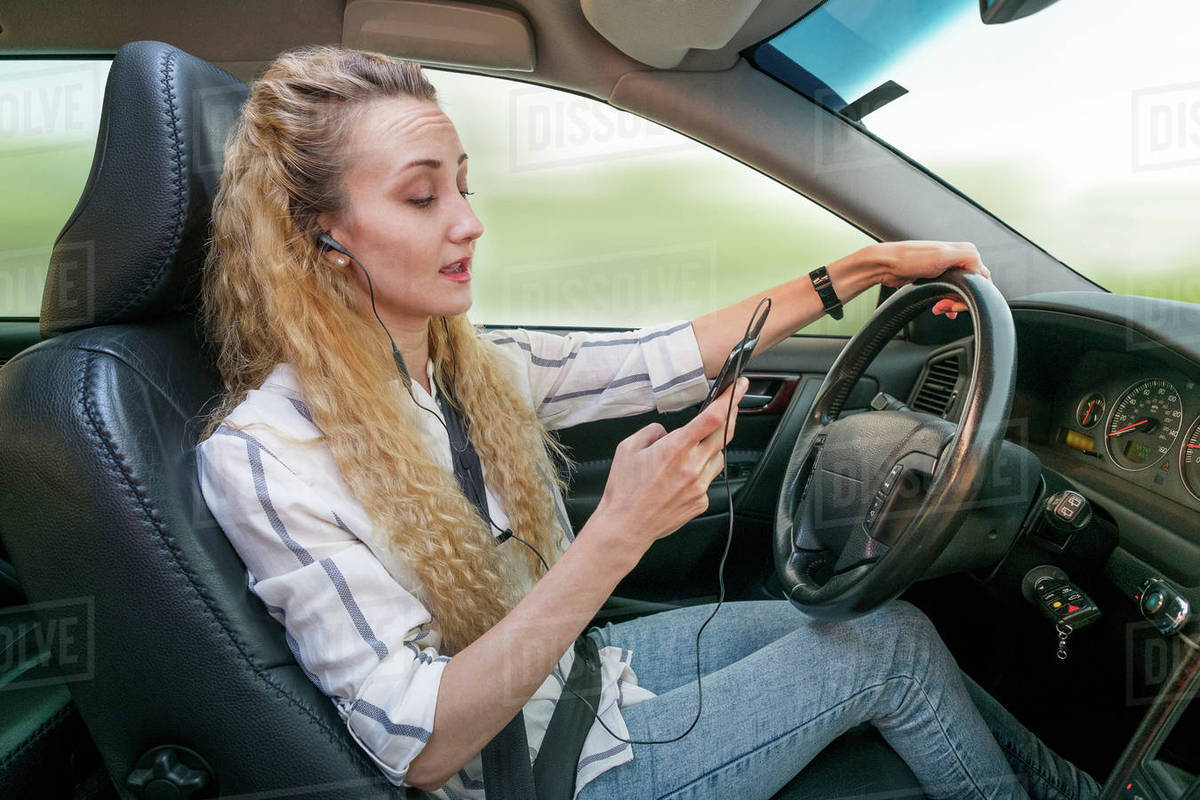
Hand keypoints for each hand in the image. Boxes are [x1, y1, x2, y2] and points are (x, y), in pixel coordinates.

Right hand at [594, 377, 748, 562]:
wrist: (626, 526)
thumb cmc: (624, 490)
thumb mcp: (628, 448)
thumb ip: (652, 431)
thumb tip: (668, 432)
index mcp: (675, 448)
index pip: (712, 417)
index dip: (730, 398)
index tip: (739, 386)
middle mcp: (692, 466)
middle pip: (725, 434)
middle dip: (732, 415)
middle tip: (733, 405)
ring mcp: (699, 486)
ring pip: (718, 458)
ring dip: (712, 448)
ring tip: (693, 451)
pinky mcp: (701, 501)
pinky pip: (708, 479)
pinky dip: (700, 473)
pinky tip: (682, 478)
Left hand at [870, 240, 991, 319]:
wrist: (885, 265)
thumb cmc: (908, 258)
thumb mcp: (942, 255)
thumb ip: (968, 258)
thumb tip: (983, 271)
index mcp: (964, 251)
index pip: (982, 277)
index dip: (973, 293)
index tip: (958, 301)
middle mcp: (957, 259)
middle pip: (972, 287)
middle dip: (960, 300)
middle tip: (945, 306)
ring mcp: (947, 269)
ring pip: (960, 293)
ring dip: (952, 303)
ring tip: (940, 308)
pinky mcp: (936, 278)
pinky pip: (948, 294)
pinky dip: (946, 303)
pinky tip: (940, 308)